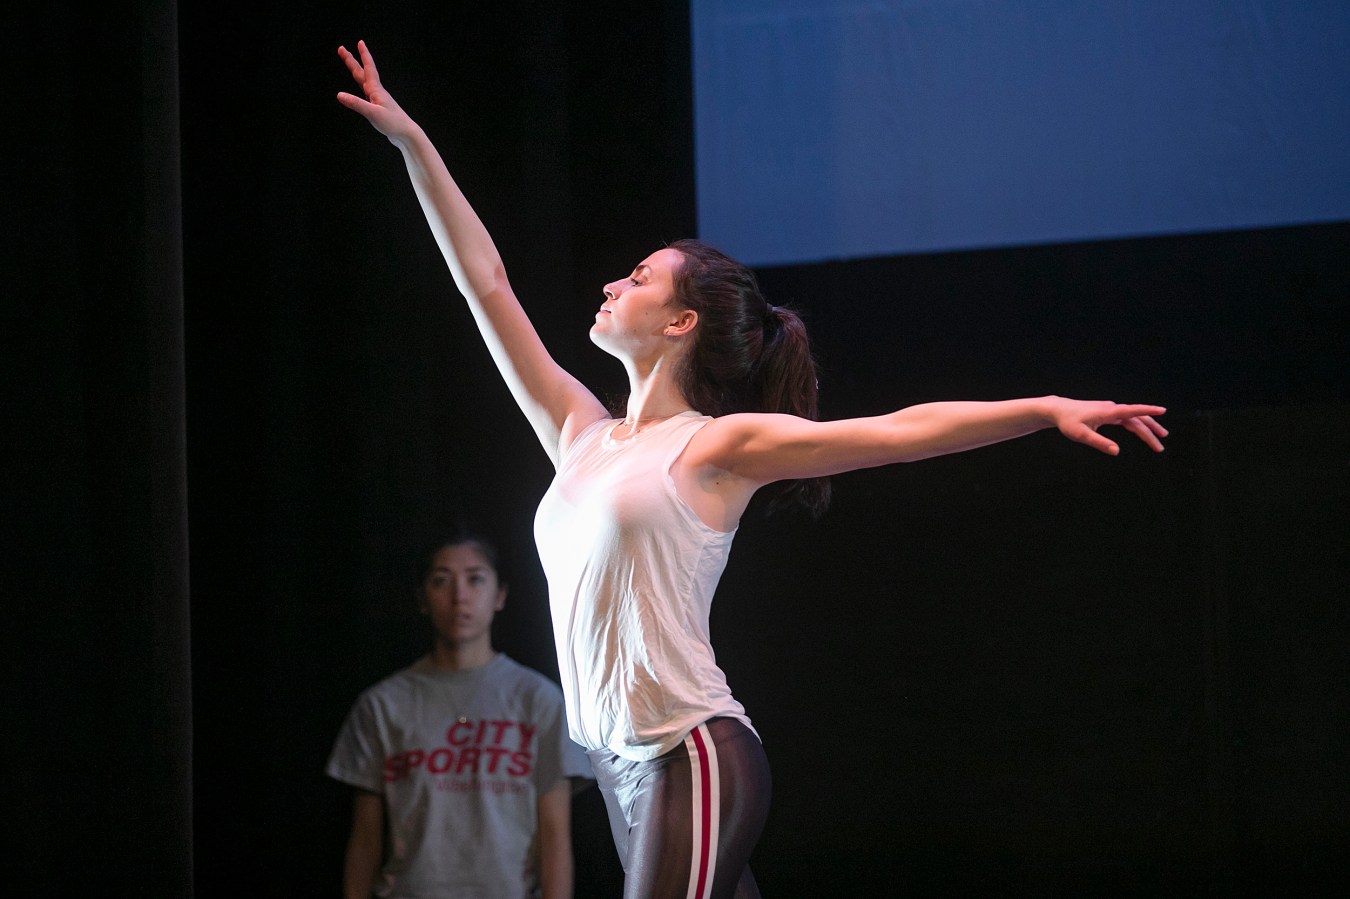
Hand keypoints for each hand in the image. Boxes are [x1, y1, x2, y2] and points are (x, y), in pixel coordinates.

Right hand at [336, 40, 416, 141]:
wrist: (406, 134)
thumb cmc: (392, 124)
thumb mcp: (372, 114)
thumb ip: (356, 104)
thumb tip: (339, 95)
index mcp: (376, 90)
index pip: (368, 68)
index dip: (363, 55)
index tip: (360, 42)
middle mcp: (377, 92)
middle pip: (362, 72)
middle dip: (352, 60)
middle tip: (342, 49)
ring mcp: (378, 99)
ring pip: (364, 81)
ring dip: (356, 71)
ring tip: (351, 64)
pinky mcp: (379, 108)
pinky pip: (366, 92)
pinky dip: (361, 86)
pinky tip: (362, 89)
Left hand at [1050, 398, 1167, 454]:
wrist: (1059, 410)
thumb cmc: (1068, 422)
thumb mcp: (1081, 435)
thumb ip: (1099, 442)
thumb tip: (1117, 451)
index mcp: (1108, 412)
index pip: (1132, 411)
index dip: (1148, 411)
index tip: (1163, 411)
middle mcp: (1112, 409)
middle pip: (1137, 419)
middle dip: (1150, 432)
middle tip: (1160, 446)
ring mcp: (1111, 410)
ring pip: (1134, 419)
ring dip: (1147, 428)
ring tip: (1160, 438)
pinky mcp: (1108, 413)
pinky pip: (1127, 419)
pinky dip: (1137, 426)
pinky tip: (1143, 431)